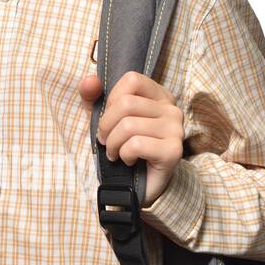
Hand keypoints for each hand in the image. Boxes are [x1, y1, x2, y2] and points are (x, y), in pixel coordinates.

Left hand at [78, 71, 184, 206]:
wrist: (139, 185)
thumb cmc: (122, 145)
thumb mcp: (103, 116)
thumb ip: (92, 95)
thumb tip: (88, 81)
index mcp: (159, 96)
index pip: (132, 79)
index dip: (112, 98)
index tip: (111, 117)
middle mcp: (172, 109)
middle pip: (126, 103)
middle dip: (106, 125)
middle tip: (106, 141)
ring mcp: (176, 130)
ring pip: (129, 125)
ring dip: (113, 143)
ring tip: (115, 152)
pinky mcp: (173, 151)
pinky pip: (136, 145)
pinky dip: (124, 154)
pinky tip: (128, 160)